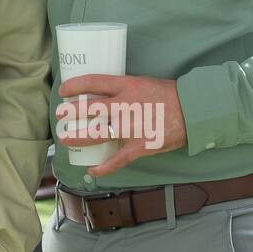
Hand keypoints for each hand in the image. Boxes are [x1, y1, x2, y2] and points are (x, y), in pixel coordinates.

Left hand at [56, 75, 187, 177]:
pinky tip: (92, 170)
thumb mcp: (141, 83)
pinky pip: (119, 159)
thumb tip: (98, 96)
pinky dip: (104, 167)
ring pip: (98, 133)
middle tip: (59, 115)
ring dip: (78, 137)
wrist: (193, 110)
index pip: (94, 82)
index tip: (63, 90)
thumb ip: (121, 90)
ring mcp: (133, 126)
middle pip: (91, 109)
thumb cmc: (166, 94)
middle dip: (71, 113)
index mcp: (127, 85)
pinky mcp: (142, 145)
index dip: (75, 85)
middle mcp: (126, 104)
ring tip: (65, 139)